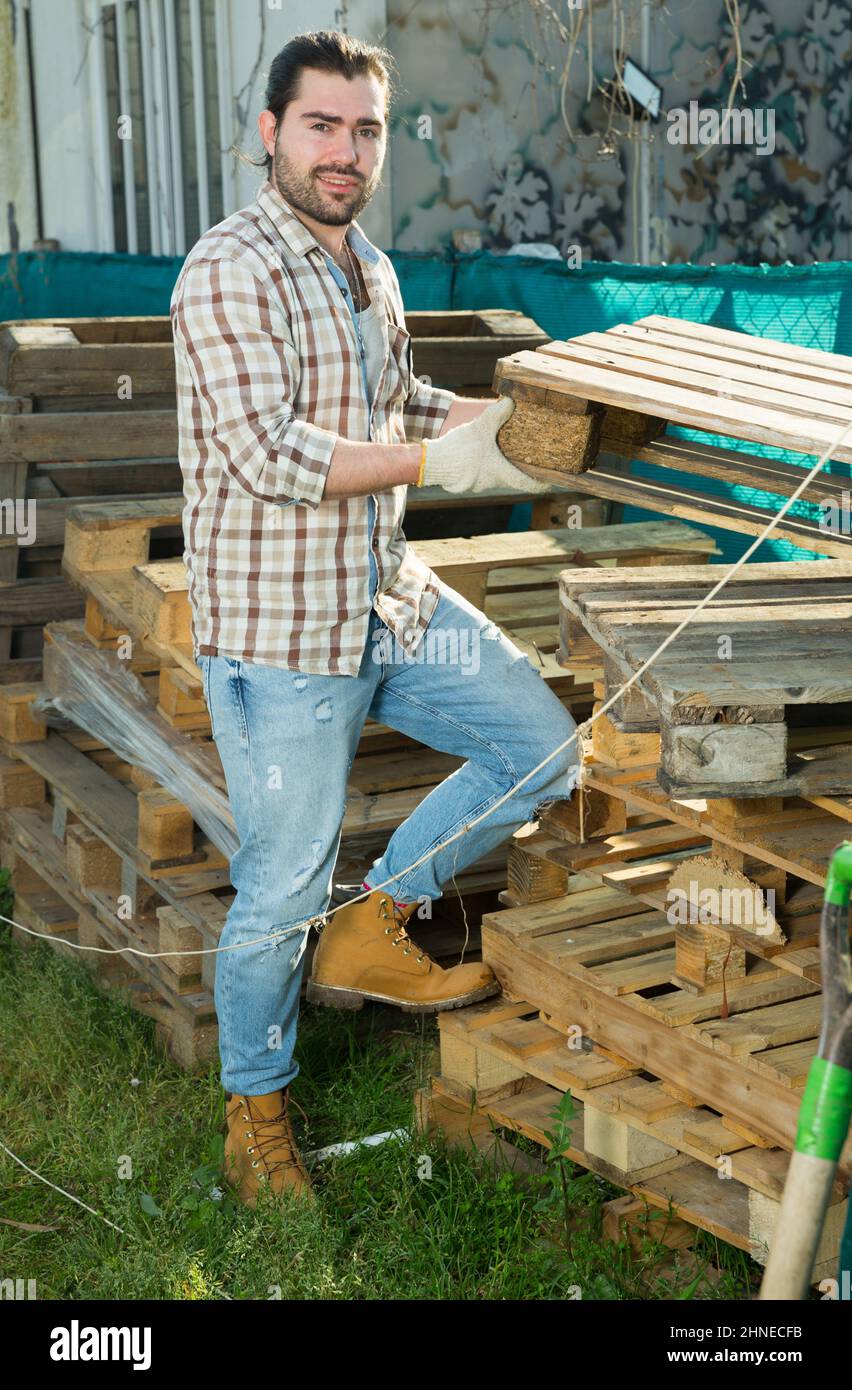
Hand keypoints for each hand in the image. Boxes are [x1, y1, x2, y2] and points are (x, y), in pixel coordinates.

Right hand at [418, 398, 551, 494]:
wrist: (433, 462)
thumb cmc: (460, 448)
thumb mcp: (481, 426)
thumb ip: (498, 413)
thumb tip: (512, 400)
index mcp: (500, 472)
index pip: (527, 484)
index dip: (541, 483)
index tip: (550, 480)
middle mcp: (491, 482)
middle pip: (511, 479)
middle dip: (519, 470)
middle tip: (527, 459)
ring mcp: (477, 485)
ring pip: (494, 477)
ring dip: (500, 468)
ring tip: (502, 454)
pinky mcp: (464, 483)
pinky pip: (480, 477)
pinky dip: (484, 468)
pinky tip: (480, 457)